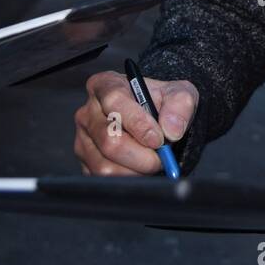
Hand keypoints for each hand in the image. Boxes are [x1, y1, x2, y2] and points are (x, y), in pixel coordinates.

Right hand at [73, 70, 198, 175]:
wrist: (156, 118)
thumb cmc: (163, 103)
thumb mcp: (180, 94)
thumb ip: (180, 106)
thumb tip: (171, 131)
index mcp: (105, 85)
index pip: (114, 101)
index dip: (138, 123)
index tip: (159, 139)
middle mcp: (88, 112)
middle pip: (108, 140)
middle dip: (141, 156)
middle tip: (162, 158)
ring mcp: (83, 139)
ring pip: (105, 165)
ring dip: (137, 170)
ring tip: (153, 162)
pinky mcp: (85, 162)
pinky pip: (103, 180)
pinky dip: (129, 179)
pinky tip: (142, 169)